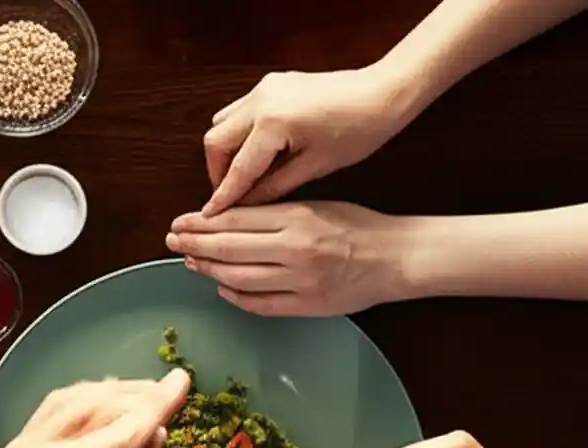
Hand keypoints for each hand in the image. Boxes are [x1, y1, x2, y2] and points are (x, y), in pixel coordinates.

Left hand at [0, 371, 190, 447]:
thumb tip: (154, 437)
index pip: (123, 428)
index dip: (158, 404)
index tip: (184, 381)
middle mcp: (38, 447)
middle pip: (99, 405)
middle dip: (139, 394)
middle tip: (172, 391)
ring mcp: (21, 443)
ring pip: (74, 398)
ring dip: (112, 391)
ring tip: (146, 394)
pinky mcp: (14, 447)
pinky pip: (53, 408)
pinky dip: (84, 398)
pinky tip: (104, 401)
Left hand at [167, 201, 409, 316]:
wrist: (397, 257)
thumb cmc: (357, 226)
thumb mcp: (315, 206)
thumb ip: (273, 213)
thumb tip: (226, 219)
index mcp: (297, 218)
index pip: (235, 220)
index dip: (201, 223)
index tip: (180, 222)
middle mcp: (296, 250)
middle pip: (228, 249)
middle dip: (194, 245)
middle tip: (172, 241)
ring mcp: (301, 281)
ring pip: (238, 278)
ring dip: (208, 270)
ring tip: (191, 262)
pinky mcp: (307, 305)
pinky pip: (259, 304)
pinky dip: (235, 295)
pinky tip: (221, 286)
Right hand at [203, 67, 413, 214]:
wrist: (384, 91)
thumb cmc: (361, 128)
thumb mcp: (316, 166)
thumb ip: (274, 186)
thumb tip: (246, 204)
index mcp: (274, 122)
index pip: (238, 168)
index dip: (224, 196)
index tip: (211, 216)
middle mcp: (261, 100)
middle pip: (215, 142)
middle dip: (218, 172)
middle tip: (230, 195)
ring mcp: (263, 88)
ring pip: (221, 123)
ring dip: (225, 151)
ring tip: (242, 175)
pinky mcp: (269, 84)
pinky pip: (238, 112)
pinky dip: (238, 134)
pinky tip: (256, 151)